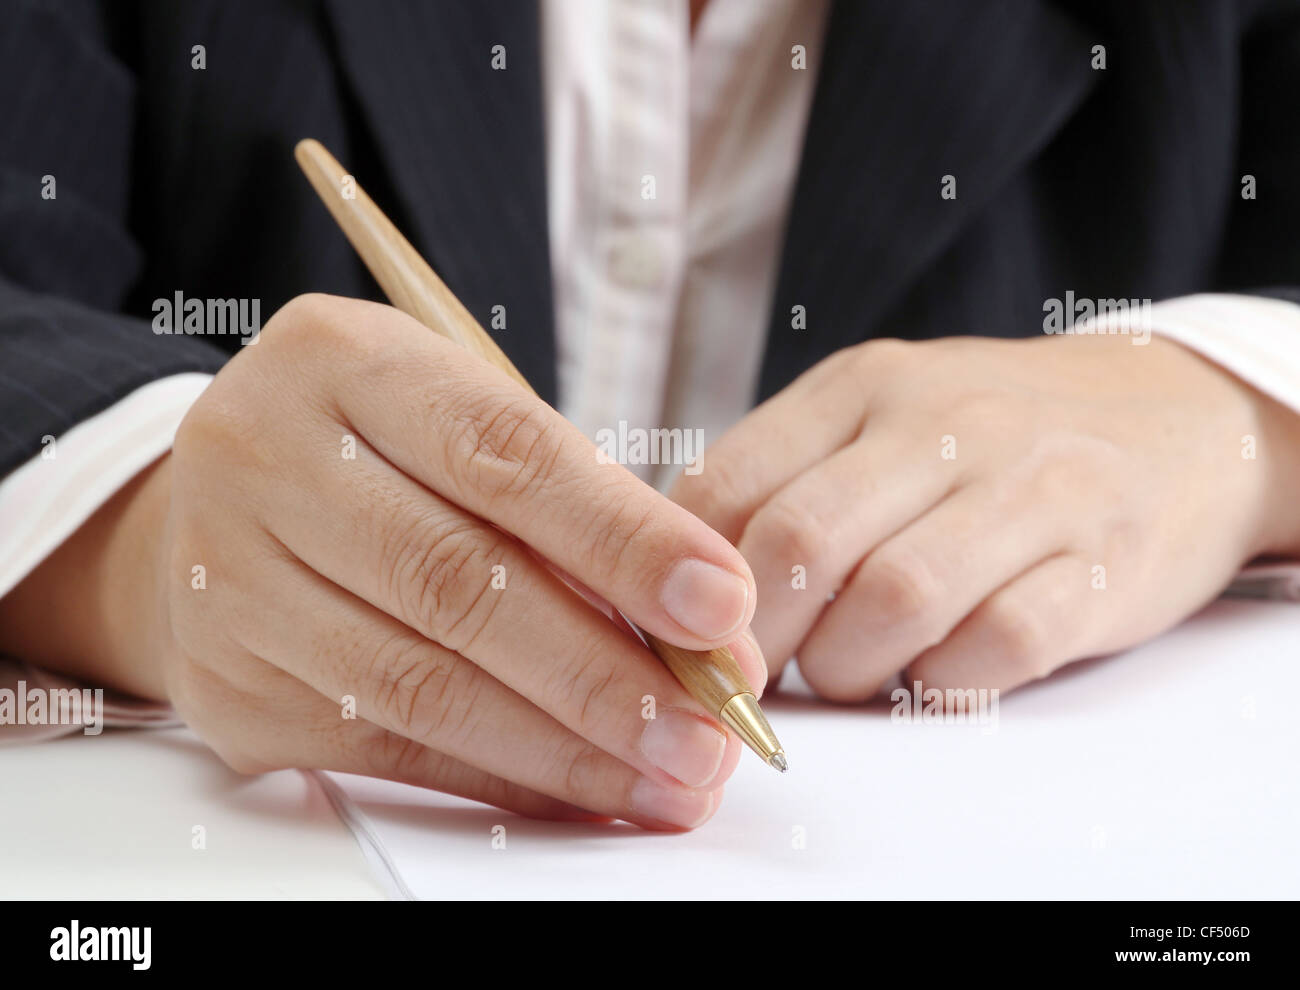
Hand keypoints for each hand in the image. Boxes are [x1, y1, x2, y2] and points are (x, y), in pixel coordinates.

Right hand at [0, 294, 765, 829]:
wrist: (218, 500)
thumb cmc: (377, 449)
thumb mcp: (457, 418)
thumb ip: (562, 500)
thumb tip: (694, 620)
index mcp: (343, 360)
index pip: (502, 452)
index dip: (623, 537)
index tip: (721, 604)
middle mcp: (265, 460)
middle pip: (459, 583)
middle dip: (605, 671)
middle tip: (711, 727)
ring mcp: (230, 581)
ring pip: (423, 683)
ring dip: (565, 745)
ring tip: (670, 776)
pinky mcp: (233, 686)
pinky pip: (388, 746)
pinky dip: (501, 777)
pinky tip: (580, 788)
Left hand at [671, 332, 1299, 700]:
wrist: (1181, 416)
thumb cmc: (994, 434)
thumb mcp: (881, 414)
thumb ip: (785, 479)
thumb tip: (687, 589)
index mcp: (863, 385)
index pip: (730, 483)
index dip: (689, 582)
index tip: (693, 635)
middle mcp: (945, 423)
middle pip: (803, 543)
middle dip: (761, 638)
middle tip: (761, 674)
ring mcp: (1033, 489)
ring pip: (895, 599)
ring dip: (848, 666)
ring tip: (850, 670)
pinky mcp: (1104, 563)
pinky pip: (999, 642)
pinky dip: (944, 681)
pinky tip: (933, 672)